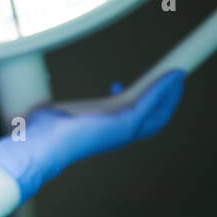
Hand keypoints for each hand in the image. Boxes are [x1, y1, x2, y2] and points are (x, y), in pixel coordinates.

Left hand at [0, 70, 185, 200]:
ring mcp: (123, 131)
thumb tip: (43, 106)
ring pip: (158, 111)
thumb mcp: (56, 113)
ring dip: (170, 91)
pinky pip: (151, 102)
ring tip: (178, 73)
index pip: (132, 116)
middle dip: (166, 98)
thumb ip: (59, 111)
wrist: (38, 143)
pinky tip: (171, 74)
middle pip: (154, 118)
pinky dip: (163, 88)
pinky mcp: (124, 124)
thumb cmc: (41, 133)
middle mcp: (117, 133)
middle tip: (172, 76)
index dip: (140, 100)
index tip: (136, 80)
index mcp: (104, 130)